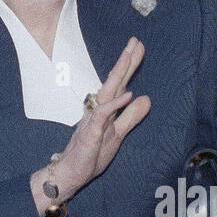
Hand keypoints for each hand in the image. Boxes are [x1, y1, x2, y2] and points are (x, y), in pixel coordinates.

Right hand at [31, 36, 150, 215]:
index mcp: (105, 110)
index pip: (119, 84)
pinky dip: (115, 104)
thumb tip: (146, 98)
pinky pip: (103, 115)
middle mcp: (98, 110)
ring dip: (118, 74)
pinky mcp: (91, 134)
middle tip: (135, 41)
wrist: (70, 174)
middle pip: (113, 81)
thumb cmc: (90, 155)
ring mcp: (94, 120)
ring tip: (129, 56)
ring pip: (107, 92)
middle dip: (125, 61)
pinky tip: (128, 94)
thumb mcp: (118, 134)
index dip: (128, 66)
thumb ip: (131, 117)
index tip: (138, 47)